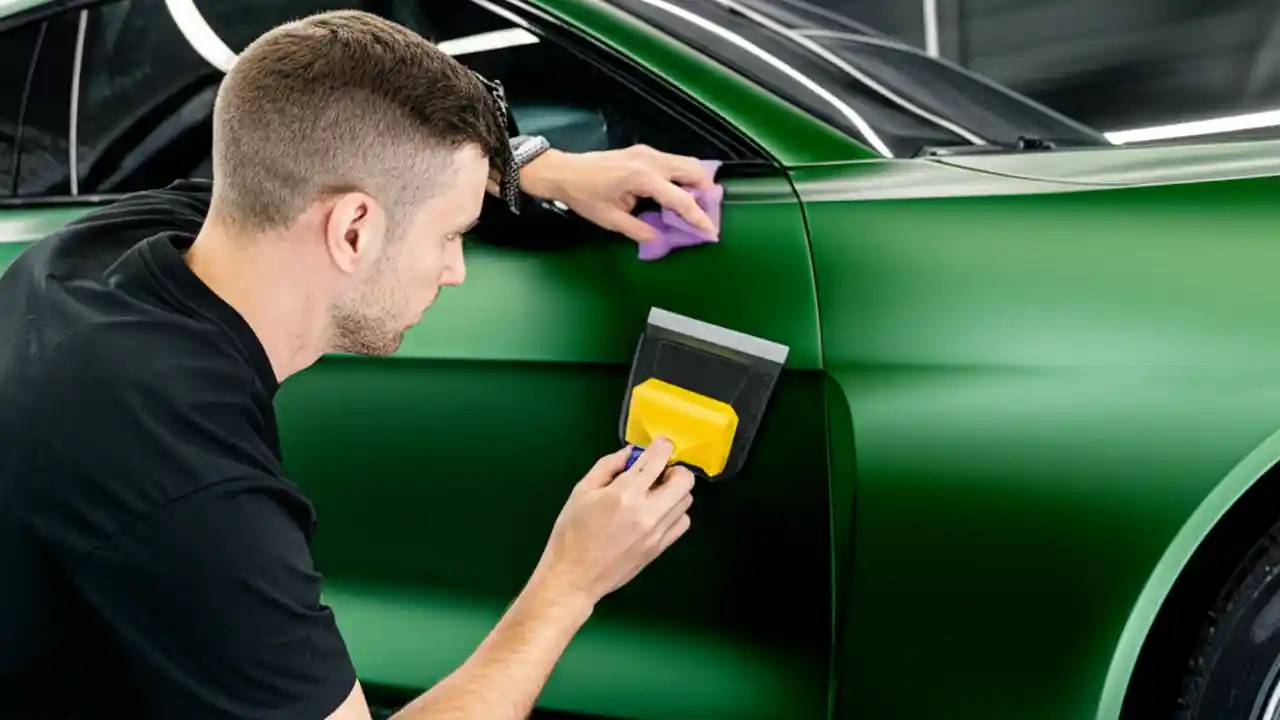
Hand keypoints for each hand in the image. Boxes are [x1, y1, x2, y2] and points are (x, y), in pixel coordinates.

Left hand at [519, 145, 717, 243]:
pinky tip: (679, 194)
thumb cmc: (583, 195)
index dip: (698, 217)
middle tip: (708, 214)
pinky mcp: (644, 152)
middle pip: (694, 170)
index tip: (710, 231)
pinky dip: (684, 177)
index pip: (681, 198)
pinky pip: (674, 162)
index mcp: (642, 177)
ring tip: (697, 206)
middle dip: (707, 192)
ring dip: (697, 183)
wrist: (564, 171)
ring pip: (687, 163)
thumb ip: (638, 230)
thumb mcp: (610, 219)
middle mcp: (650, 160)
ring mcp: (648, 153)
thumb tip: (661, 238)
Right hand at [530, 439, 694, 608]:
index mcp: (624, 493)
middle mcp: (647, 511)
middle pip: (684, 479)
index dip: (662, 446)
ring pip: (686, 500)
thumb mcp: (582, 490)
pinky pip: (682, 522)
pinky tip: (657, 513)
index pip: (658, 459)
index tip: (659, 446)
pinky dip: (675, 512)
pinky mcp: (660, 548)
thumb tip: (630, 453)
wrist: (574, 577)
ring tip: (655, 493)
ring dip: (674, 490)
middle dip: (674, 468)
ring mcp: (656, 531)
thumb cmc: (571, 533)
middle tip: (659, 472)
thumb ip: (608, 466)